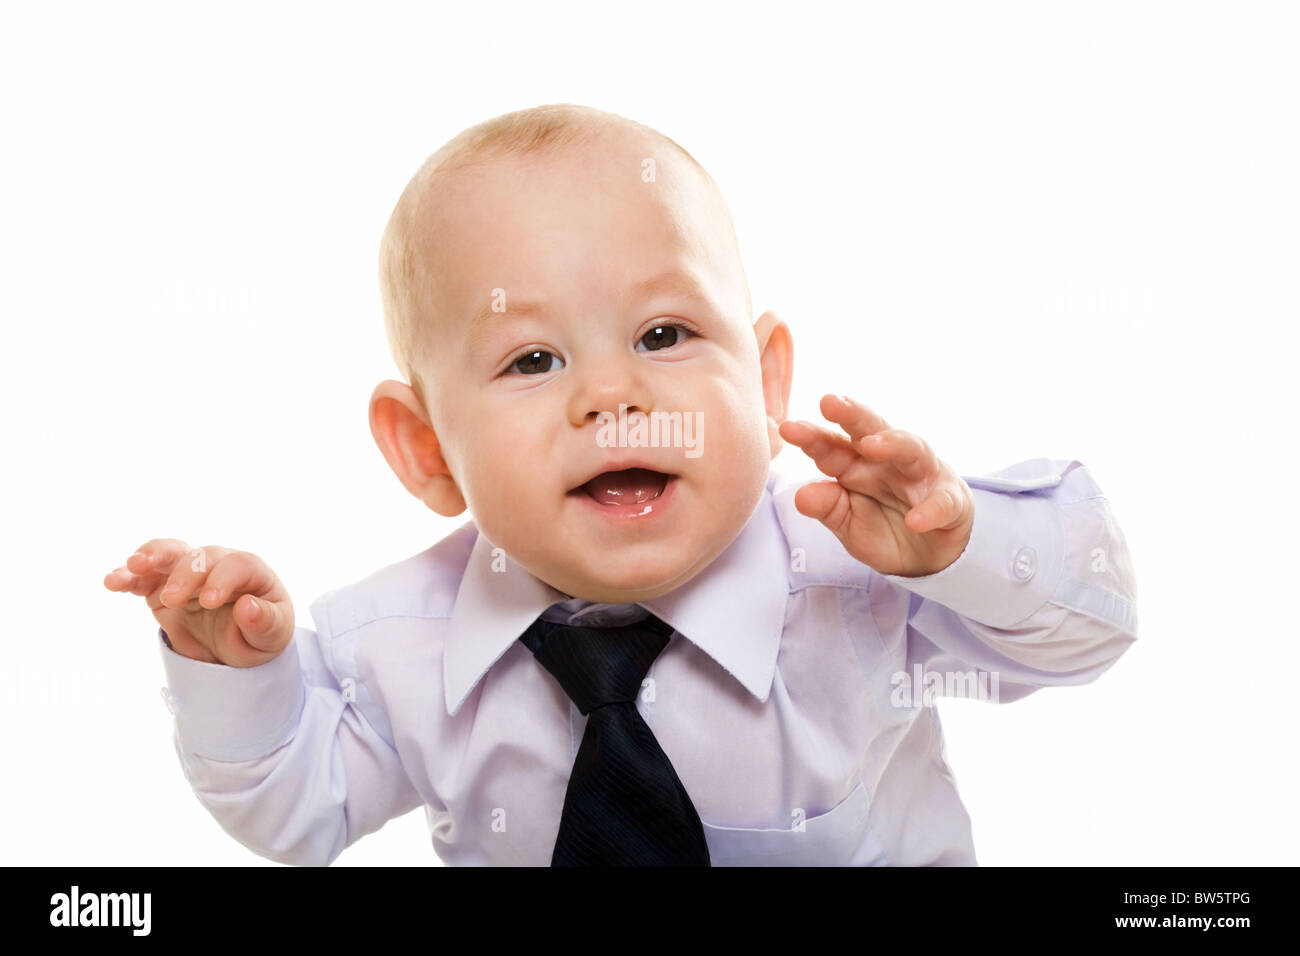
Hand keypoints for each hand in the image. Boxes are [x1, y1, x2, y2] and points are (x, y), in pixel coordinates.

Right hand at [103, 539, 294, 665]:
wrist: (235, 645)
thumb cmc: (258, 634)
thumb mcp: (272, 637)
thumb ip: (264, 622)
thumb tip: (248, 607)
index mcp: (252, 572)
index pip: (238, 565)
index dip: (222, 579)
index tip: (209, 602)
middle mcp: (219, 565)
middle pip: (201, 557)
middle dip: (185, 574)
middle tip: (173, 599)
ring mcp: (189, 573)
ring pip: (170, 553)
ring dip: (151, 556)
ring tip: (133, 566)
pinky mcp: (162, 586)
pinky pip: (144, 577)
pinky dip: (128, 577)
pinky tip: (112, 581)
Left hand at [778, 394, 973, 576]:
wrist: (926, 557)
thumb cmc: (882, 528)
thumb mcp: (847, 524)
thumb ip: (828, 508)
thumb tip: (801, 496)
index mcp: (855, 464)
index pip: (831, 446)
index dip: (811, 437)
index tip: (788, 428)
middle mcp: (888, 461)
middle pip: (870, 429)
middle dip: (851, 414)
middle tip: (830, 401)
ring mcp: (922, 476)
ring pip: (911, 449)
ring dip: (892, 443)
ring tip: (871, 446)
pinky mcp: (951, 501)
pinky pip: (943, 502)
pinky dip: (931, 509)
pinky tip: (916, 520)